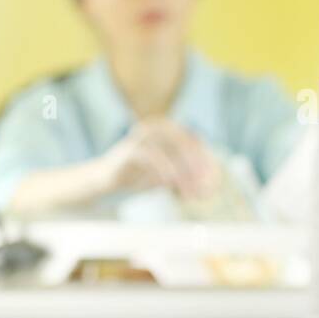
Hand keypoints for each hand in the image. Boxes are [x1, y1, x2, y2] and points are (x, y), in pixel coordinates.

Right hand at [98, 117, 221, 199]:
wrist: (106, 183)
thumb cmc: (140, 177)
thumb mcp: (168, 177)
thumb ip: (187, 178)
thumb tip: (210, 187)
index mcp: (168, 130)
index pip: (195, 140)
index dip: (206, 160)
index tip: (212, 182)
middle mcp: (155, 128)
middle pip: (184, 141)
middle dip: (196, 164)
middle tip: (203, 185)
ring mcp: (140, 137)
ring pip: (168, 147)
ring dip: (182, 169)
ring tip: (188, 190)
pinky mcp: (128, 150)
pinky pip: (149, 155)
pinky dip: (162, 168)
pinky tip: (169, 182)